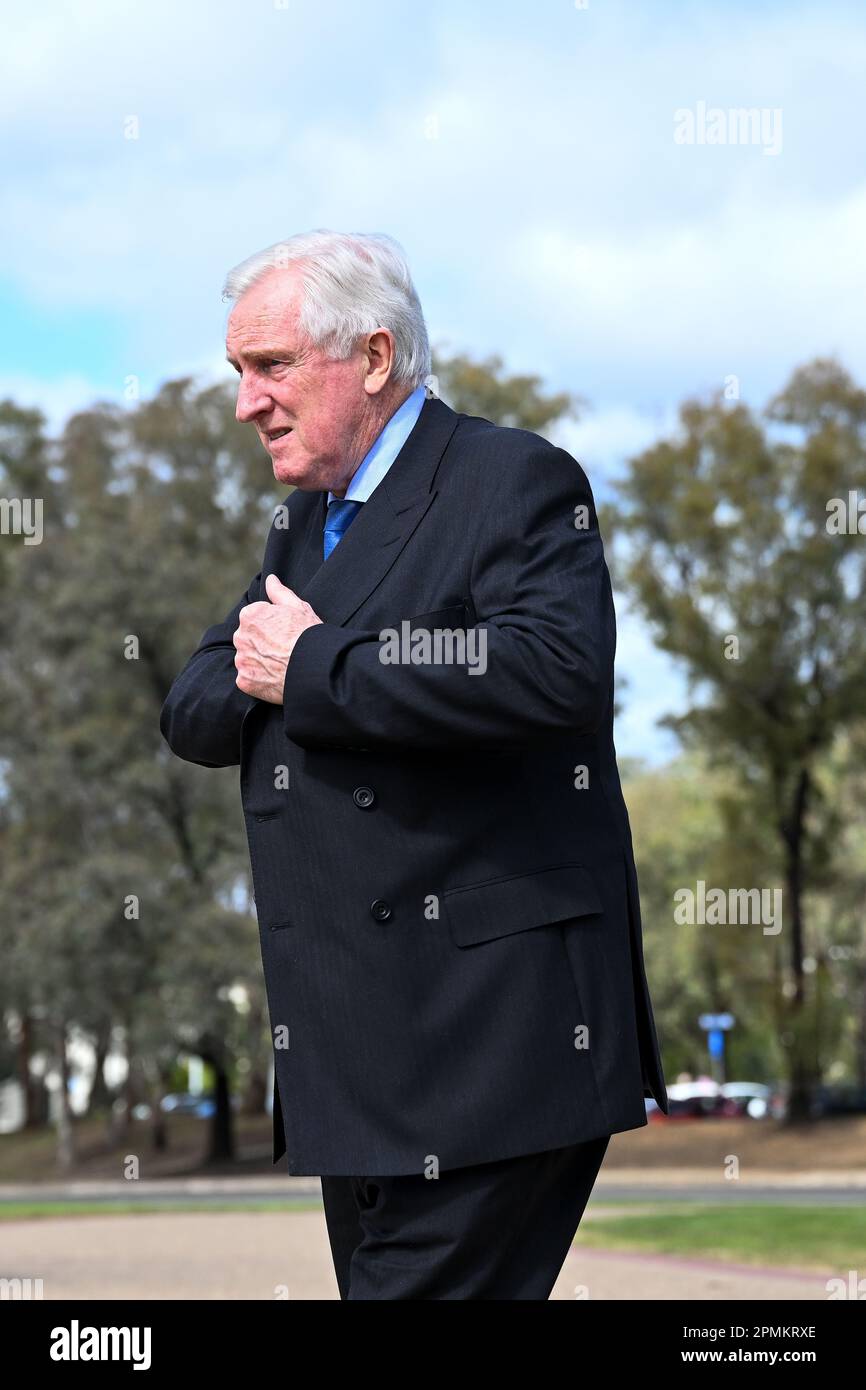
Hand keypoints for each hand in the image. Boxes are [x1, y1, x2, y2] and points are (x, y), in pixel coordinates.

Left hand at [233, 574, 322, 702]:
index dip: (273, 626)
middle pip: (249, 639)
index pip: (256, 619)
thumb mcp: (298, 607)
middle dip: (263, 644)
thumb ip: (279, 592)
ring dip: (260, 662)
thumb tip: (270, 579)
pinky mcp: (244, 681)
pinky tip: (276, 678)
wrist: (314, 667)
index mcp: (250, 615)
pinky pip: (248, 679)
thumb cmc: (309, 635)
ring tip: (282, 665)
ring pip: (248, 659)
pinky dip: (259, 680)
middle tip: (285, 650)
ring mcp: (242, 660)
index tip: (287, 633)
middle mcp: (241, 636)